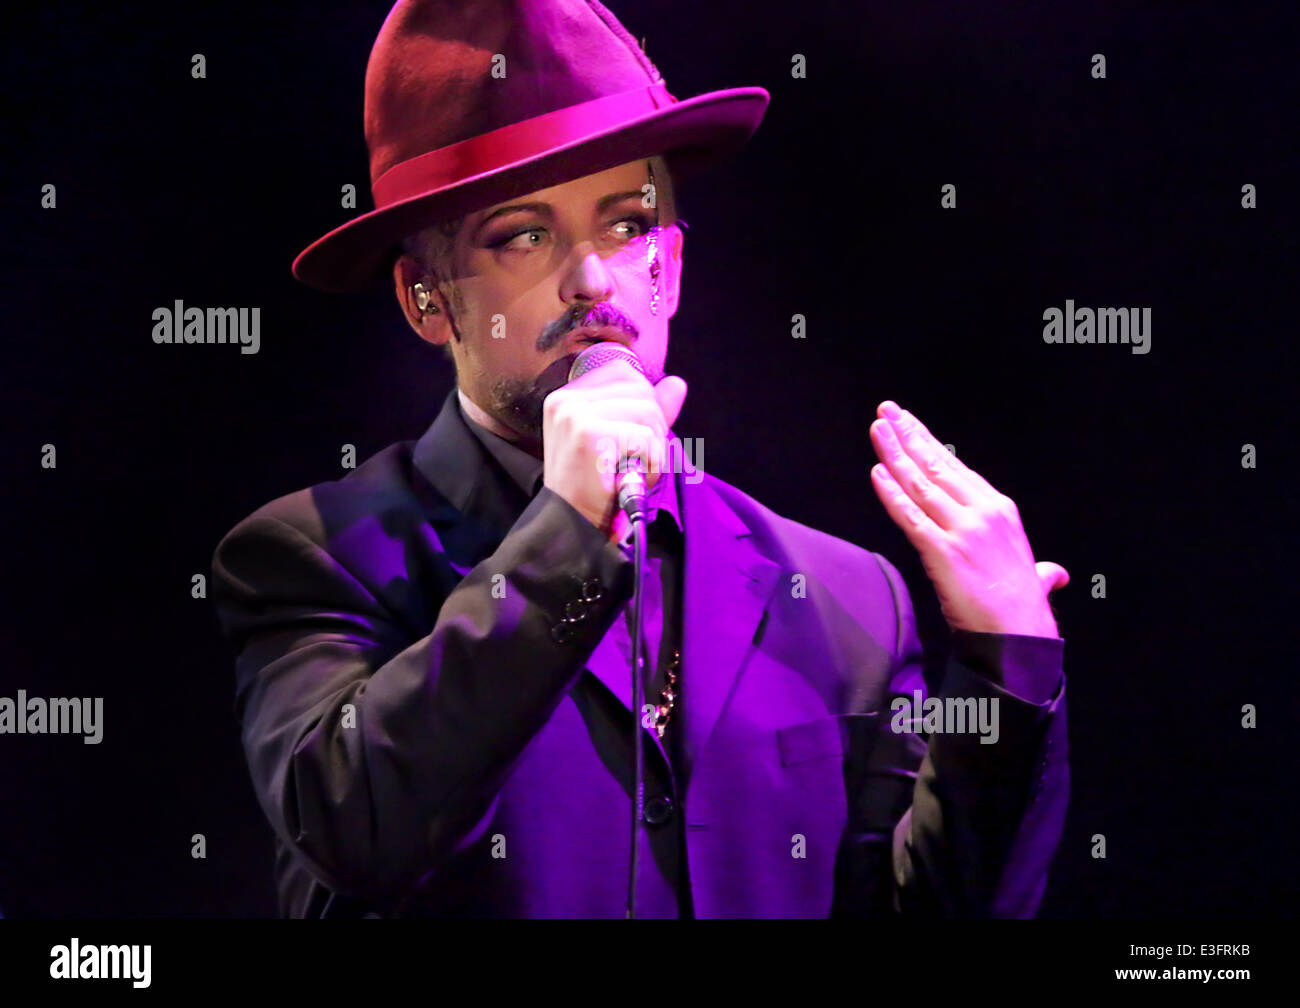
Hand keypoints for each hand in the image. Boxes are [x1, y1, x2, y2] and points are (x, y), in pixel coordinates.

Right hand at [542, 360, 687, 543]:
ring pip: (648, 411)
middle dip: (652, 426)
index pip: (623, 372)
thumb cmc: (596, 489)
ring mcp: (575, 416)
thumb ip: (649, 410)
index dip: (642, 402)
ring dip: (653, 448)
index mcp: (566, 397)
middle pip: (640, 389)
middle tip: (632, 459)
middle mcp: (565, 400)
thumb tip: (677, 383)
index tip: (629, 438)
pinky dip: (651, 464)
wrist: (573, 528)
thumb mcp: (622, 442)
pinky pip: (647, 439)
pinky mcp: (589, 435)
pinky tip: (630, 478)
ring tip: (630, 470)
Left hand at [869, 401, 1067, 636]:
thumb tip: (1053, 574)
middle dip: (908, 435)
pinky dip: (891, 493)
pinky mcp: (942, 551)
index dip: (928, 443)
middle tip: (886, 412)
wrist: (1020, 636)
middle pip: (936, 465)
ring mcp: (962, 530)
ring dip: (894, 453)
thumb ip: (1041, 570)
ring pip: (920, 484)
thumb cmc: (1023, 609)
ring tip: (877, 430)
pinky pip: (910, 516)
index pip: (955, 468)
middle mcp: (982, 512)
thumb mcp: (1034, 576)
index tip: (908, 424)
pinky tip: (877, 473)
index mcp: (1000, 510)